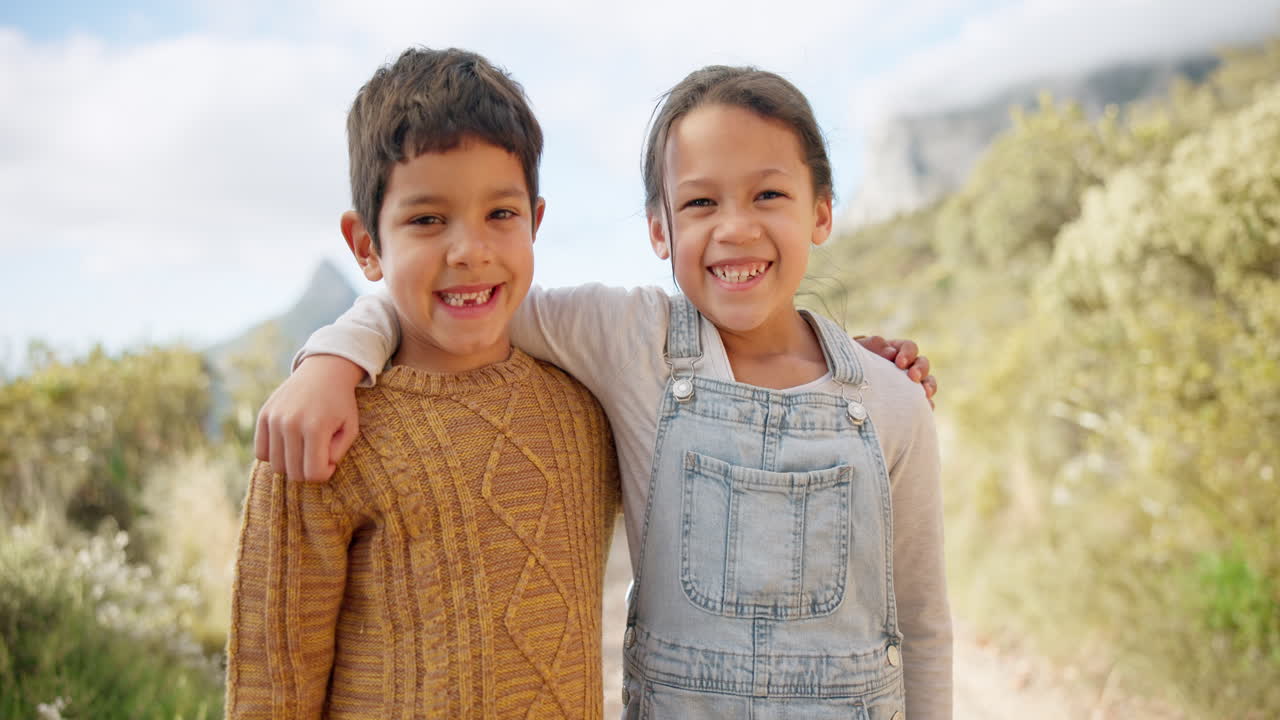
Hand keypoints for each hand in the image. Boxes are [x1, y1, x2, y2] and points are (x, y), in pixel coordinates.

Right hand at [254, 355, 365, 481]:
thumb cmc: (341, 404)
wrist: (324, 371)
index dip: (325, 474)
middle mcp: (291, 424)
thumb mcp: (350, 428)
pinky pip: (261, 452)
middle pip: (294, 473)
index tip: (331, 462)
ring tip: (305, 450)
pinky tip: (289, 444)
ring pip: (276, 466)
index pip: (313, 474)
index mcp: (316, 428)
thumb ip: (337, 454)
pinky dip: (274, 455)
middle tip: (318, 456)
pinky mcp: (264, 415)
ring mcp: (274, 419)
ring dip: (292, 464)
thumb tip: (316, 471)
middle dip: (308, 471)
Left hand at [854, 336, 936, 407]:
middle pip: (923, 364)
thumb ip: (873, 345)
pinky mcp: (910, 403)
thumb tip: (891, 352)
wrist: (843, 384)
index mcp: (896, 351)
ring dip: (929, 387)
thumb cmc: (852, 362)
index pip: (910, 347)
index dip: (908, 353)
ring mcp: (910, 385)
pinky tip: (922, 410)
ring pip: (927, 383)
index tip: (900, 363)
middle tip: (913, 377)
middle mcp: (907, 367)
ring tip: (925, 394)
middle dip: (920, 369)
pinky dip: (926, 406)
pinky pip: (924, 405)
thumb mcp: (858, 350)